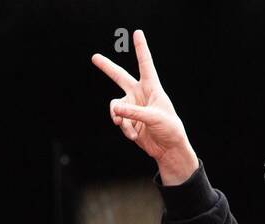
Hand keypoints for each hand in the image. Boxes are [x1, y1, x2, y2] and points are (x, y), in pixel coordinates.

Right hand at [91, 29, 198, 184]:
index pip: (145, 64)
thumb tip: (114, 109)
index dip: (140, 48)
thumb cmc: (169, 129)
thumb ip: (134, 112)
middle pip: (120, 76)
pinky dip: (125, 129)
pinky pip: (119, 121)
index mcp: (152, 87)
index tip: (137, 32)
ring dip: (119, 117)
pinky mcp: (128, 120)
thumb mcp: (154, 118)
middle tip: (94, 57)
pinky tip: (135, 136)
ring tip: (126, 127)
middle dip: (107, 67)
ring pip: (115, 106)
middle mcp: (140, 94)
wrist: (168, 149)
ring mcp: (133, 107)